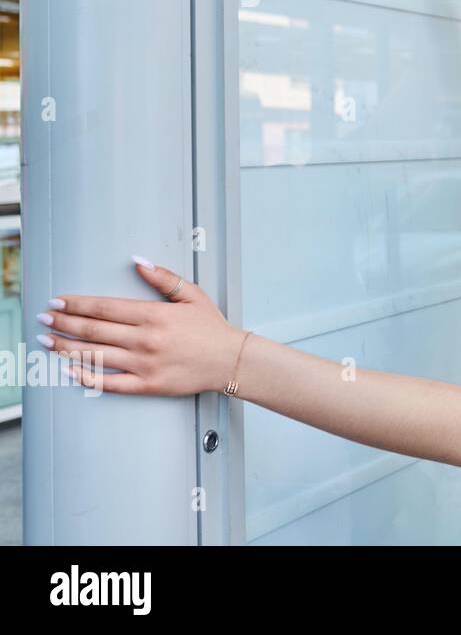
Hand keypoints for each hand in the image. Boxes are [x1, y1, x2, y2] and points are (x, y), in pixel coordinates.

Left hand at [37, 258, 245, 395]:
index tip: (58, 301)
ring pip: (96, 355)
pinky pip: (111, 383)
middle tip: (43, 318)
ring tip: (47, 342)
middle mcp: (145, 339)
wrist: (231, 360)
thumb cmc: (212, 328)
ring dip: (67, 347)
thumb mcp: (192, 294)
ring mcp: (144, 364)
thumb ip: (163, 277)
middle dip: (64, 323)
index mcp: (154, 315)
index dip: (77, 304)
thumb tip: (137, 261)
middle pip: (94, 330)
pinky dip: (88, 377)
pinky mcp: (148, 385)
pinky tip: (72, 369)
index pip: (105, 308)